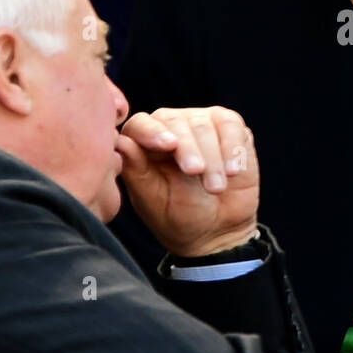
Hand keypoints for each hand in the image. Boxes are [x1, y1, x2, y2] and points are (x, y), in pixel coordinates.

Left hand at [118, 107, 258, 257]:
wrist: (218, 231)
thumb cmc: (180, 217)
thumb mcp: (155, 200)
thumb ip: (136, 170)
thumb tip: (119, 142)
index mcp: (144, 143)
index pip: (142, 124)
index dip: (152, 132)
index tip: (168, 146)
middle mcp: (171, 127)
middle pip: (176, 121)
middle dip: (188, 147)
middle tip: (196, 172)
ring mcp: (201, 123)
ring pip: (205, 124)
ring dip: (213, 157)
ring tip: (216, 187)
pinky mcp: (229, 128)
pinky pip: (232, 125)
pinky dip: (233, 147)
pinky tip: (233, 171)